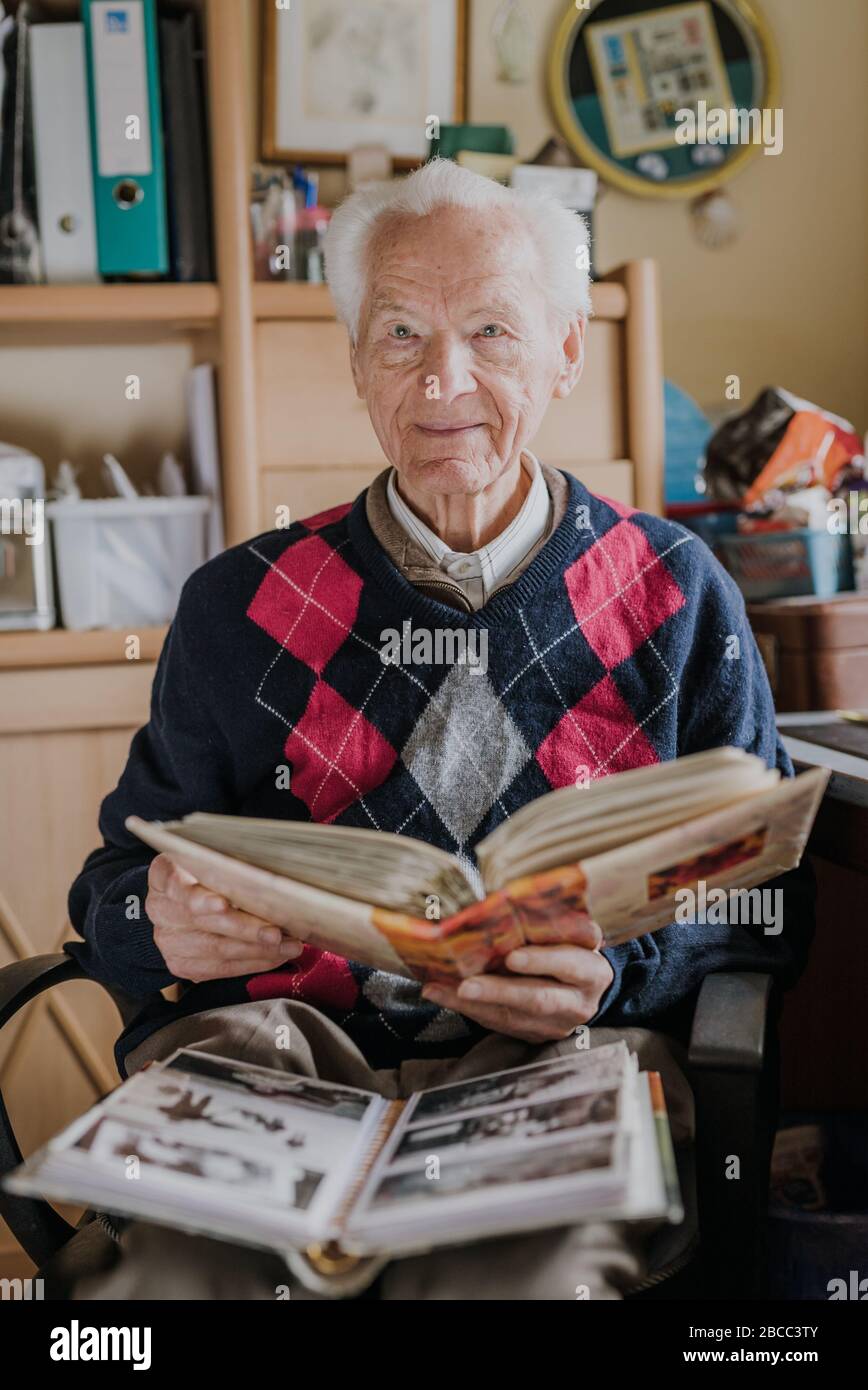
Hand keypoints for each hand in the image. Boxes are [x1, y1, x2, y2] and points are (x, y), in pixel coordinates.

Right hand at [146, 853, 303, 982]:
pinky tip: (275, 956)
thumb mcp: (211, 861)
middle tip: (276, 932)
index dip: (199, 897)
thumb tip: (272, 879)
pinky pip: (220, 968)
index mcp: (164, 875)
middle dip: (245, 928)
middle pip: (203, 921)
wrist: (178, 906)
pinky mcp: (181, 965)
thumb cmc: (205, 876)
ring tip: (288, 945)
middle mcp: (161, 909)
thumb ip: (230, 867)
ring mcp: (168, 940)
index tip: (223, 903)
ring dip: (258, 950)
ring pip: (216, 949)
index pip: (176, 884)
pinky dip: (253, 962)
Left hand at [421, 917, 613, 1042]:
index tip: (513, 957)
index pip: (570, 966)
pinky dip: (469, 1009)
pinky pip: (500, 1024)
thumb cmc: (574, 950)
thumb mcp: (574, 937)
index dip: (542, 962)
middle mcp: (578, 1002)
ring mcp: (557, 1025)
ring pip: (513, 1018)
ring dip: (473, 1004)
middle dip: (499, 992)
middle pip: (538, 999)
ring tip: (440, 990)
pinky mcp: (536, 1035)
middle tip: (466, 985)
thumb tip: (505, 901)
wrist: (588, 991)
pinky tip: (444, 995)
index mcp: (592, 971)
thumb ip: (552, 926)